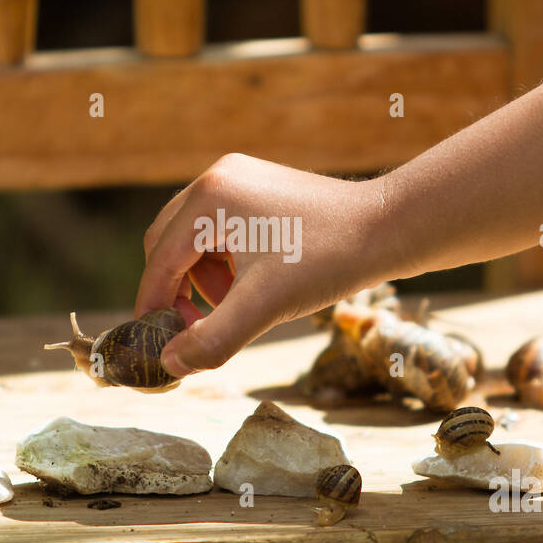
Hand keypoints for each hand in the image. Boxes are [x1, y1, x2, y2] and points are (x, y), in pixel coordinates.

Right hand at [135, 153, 402, 376]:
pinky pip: (220, 228)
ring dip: (200, 278)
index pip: (160, 260)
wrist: (389, 228)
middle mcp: (217, 179)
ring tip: (229, 308)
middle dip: (176, 290)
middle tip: (195, 328)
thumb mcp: (265, 307)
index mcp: (210, 200)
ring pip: (194, 237)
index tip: (155, 343)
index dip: (153, 306)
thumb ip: (212, 338)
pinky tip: (249, 285)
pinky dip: (223, 261)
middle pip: (168, 243)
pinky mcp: (259, 186)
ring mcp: (239, 177)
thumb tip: (168, 365)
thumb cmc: (328, 261)